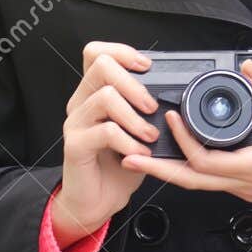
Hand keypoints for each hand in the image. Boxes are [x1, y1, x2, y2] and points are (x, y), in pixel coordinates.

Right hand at [52, 41, 160, 244]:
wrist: (97, 200)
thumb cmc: (119, 165)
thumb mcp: (138, 131)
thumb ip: (146, 110)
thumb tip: (175, 96)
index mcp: (94, 93)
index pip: (97, 53)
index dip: (122, 51)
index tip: (147, 67)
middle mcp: (81, 103)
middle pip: (101, 66)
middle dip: (134, 84)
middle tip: (152, 108)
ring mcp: (76, 123)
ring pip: (105, 96)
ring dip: (135, 116)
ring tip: (149, 135)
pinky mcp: (76, 145)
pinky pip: (105, 131)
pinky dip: (129, 141)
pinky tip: (139, 153)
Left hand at [120, 57, 251, 211]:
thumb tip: (249, 68)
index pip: (205, 162)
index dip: (183, 142)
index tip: (172, 117)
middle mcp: (245, 183)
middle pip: (190, 181)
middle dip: (157, 168)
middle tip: (128, 154)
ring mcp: (245, 189)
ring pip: (199, 184)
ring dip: (171, 170)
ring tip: (145, 155)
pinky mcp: (249, 188)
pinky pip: (212, 182)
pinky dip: (191, 170)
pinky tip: (181, 156)